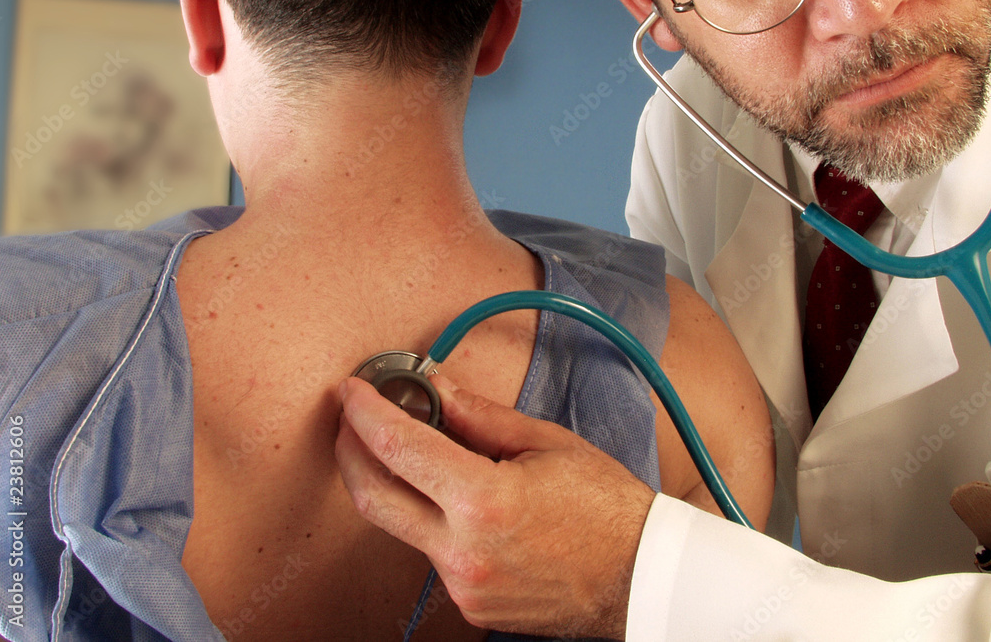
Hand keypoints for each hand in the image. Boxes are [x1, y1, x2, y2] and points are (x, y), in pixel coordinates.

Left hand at [335, 375, 655, 638]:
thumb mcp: (546, 442)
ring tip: (410, 447)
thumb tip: (435, 387)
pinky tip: (452, 495)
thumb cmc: (605, 506)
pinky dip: (430, 516)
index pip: (398, 448)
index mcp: (484, 502)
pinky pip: (430, 551)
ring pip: (399, 525)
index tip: (353, 391)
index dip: (366, 412)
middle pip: (372, 497)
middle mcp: (462, 551)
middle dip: (350, 450)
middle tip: (352, 418)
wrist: (640, 577)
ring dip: (392, 482)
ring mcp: (462, 584)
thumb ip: (479, 416)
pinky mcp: (469, 604)